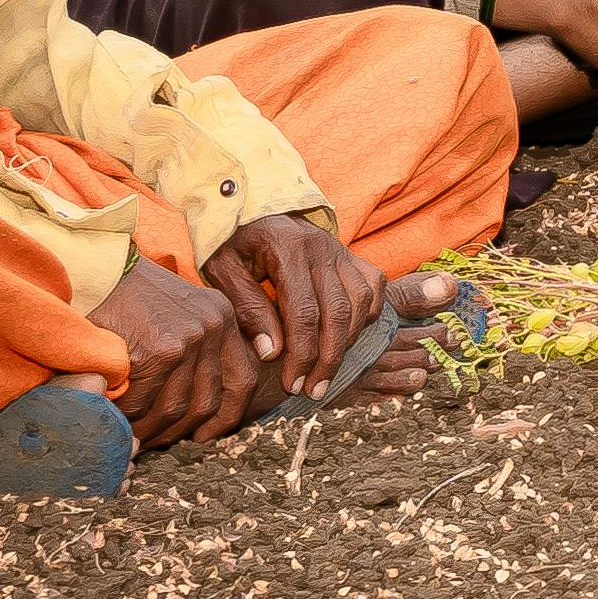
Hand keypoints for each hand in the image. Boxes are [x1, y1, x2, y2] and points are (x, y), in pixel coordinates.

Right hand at [92, 258, 264, 449]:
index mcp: (223, 318)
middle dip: (181, 430)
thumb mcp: (181, 310)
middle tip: (161, 441)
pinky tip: (120, 421)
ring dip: (154, 430)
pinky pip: (145, 402)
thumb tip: (202, 407)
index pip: (243, 380)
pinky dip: (131, 418)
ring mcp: (187, 341)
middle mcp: (213, 328)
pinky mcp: (157, 352)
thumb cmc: (132, 295)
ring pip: (176, 408)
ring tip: (137, 437)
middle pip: (207, 401)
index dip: (229, 415)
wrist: (97, 271)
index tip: (208, 435)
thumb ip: (199, 346)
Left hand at [200, 211, 379, 416]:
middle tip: (313, 390)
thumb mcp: (224, 272)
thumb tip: (272, 354)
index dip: (301, 354)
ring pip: (362, 303)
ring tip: (327, 370)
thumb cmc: (231, 243)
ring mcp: (341, 250)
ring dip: (348, 342)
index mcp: (286, 248)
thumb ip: (247, 310)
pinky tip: (348, 336)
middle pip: (338, 313)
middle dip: (328, 359)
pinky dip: (367, 315)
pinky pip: (374, 287)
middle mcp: (322, 247)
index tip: (292, 383)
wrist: (251, 207)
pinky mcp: (351, 255)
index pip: (303, 312)